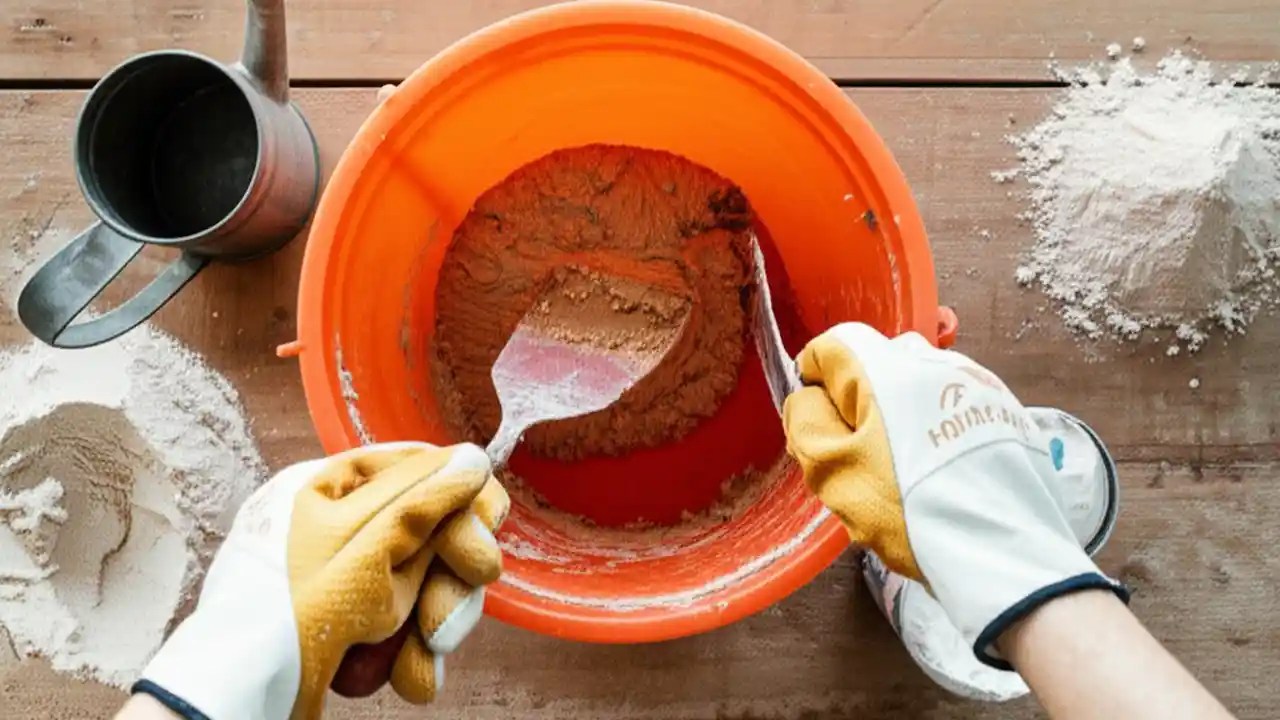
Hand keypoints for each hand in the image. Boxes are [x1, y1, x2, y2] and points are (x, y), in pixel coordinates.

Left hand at [130, 442, 508, 719]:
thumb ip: (421, 503)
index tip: (478, 554)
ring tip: (416, 662)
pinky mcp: (350, 626)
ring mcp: (345, 577)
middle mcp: (340, 525)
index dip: (464, 509)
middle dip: (445, 586)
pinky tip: (405, 678)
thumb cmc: (282, 622)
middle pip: (433, 533)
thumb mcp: (361, 554)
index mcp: (330, 488)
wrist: (232, 705)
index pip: (421, 471)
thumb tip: (473, 459)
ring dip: (430, 629)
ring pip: (425, 586)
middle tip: (443, 624)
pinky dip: (408, 656)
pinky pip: (403, 626)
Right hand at [783, 323, 1125, 667]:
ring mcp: (976, 384)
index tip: (819, 423)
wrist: (1004, 551)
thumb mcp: (832, 471)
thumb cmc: (912, 511)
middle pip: (878, 362)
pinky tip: (943, 474)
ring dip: (902, 414)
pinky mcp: (1006, 412)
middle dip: (860, 399)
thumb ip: (806, 421)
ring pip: (918, 385)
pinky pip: (954, 407)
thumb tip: (808, 397)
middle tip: (860, 455)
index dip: (814, 382)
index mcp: (887, 367)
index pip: (832, 345)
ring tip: (907, 470)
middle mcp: (934, 361)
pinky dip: (939, 429)